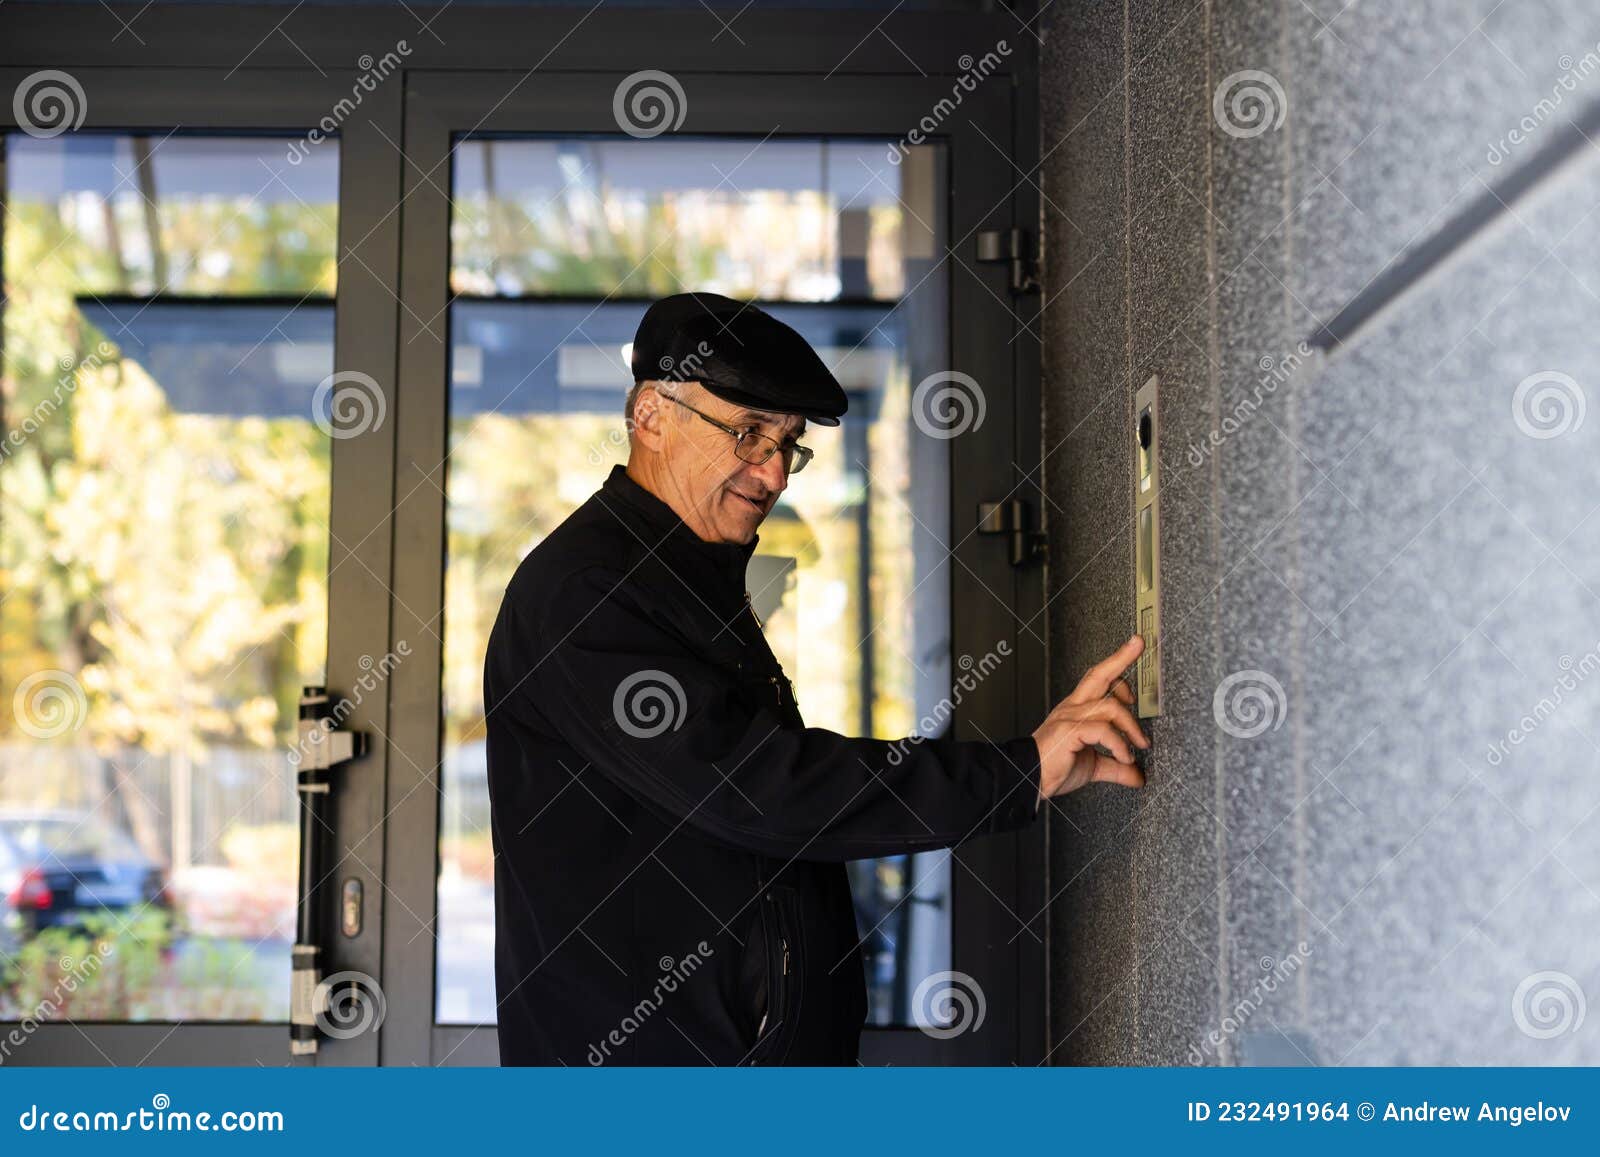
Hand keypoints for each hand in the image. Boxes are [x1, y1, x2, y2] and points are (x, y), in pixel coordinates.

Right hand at [1032, 634, 1149, 803]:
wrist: (1030, 779)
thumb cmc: (1053, 767)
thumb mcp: (1093, 765)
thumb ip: (1116, 766)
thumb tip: (1137, 775)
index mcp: (1077, 709)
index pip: (1098, 678)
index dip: (1116, 663)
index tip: (1134, 647)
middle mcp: (1074, 708)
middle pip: (1099, 674)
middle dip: (1121, 657)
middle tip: (1139, 643)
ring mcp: (1070, 717)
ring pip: (1110, 706)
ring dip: (1132, 726)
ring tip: (1140, 744)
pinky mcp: (1069, 730)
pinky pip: (1103, 730)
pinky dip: (1119, 745)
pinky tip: (1124, 758)